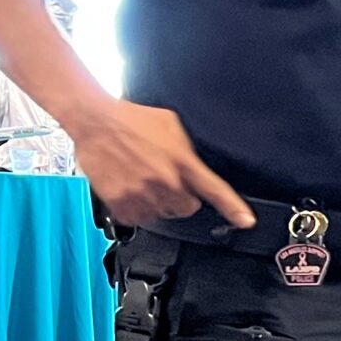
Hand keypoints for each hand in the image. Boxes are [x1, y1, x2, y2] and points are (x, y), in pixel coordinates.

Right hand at [70, 101, 252, 228]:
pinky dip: (137, 208)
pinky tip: (131, 188)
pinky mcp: (121, 203)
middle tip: (165, 180)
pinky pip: (138, 218)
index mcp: (181, 161)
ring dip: (157, 203)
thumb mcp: (171, 125)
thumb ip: (186, 149)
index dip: (233, 208)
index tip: (245, 222)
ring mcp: (142, 195)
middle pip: (187, 209)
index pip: (214, 190)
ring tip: (144, 180)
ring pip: (162, 215)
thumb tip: (194, 163)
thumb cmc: (130, 119)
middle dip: (181, 198)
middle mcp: (164, 181)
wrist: (95, 121)